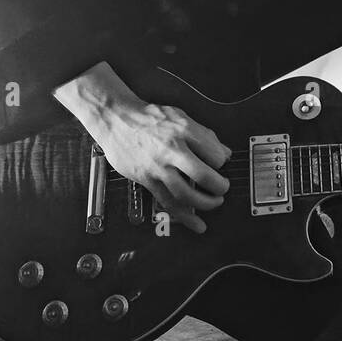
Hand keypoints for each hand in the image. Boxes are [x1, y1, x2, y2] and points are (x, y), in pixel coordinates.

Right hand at [91, 102, 231, 232]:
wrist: (116, 119)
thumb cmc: (149, 117)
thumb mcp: (180, 116)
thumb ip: (204, 135)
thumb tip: (225, 152)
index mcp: (184, 131)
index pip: (215, 154)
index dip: (222, 162)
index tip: (221, 164)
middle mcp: (172, 150)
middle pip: (204, 176)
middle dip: (220, 187)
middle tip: (223, 188)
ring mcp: (158, 167)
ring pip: (187, 194)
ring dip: (206, 203)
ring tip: (215, 202)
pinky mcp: (147, 179)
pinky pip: (168, 202)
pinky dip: (185, 216)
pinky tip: (196, 224)